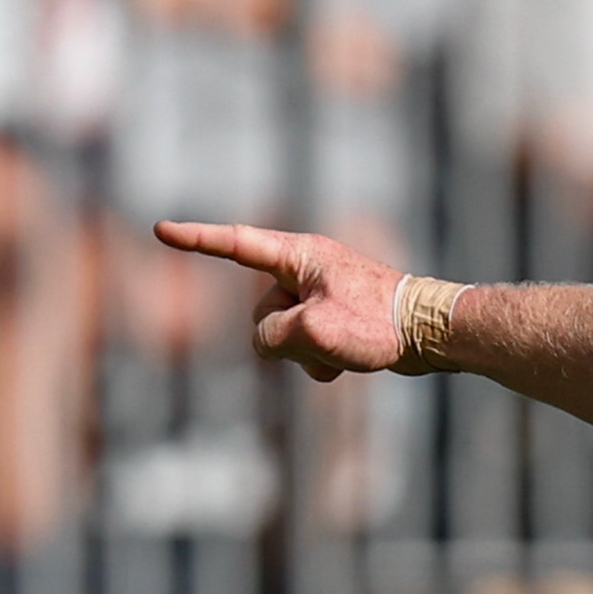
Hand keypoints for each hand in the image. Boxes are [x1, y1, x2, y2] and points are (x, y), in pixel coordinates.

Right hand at [154, 219, 408, 379]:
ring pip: (284, 334)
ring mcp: (321, 295)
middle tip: (324, 341)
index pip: (236, 245)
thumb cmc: (377, 323)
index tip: (162, 230)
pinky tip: (349, 363)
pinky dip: (321, 359)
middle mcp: (306, 269)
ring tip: (345, 353)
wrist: (430, 331)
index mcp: (299, 256)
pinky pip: (308, 344)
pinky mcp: (335, 317)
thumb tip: (269, 343)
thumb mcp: (312, 331)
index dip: (196, 241)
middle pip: (261, 311)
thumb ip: (273, 336)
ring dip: (305, 353)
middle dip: (282, 337)